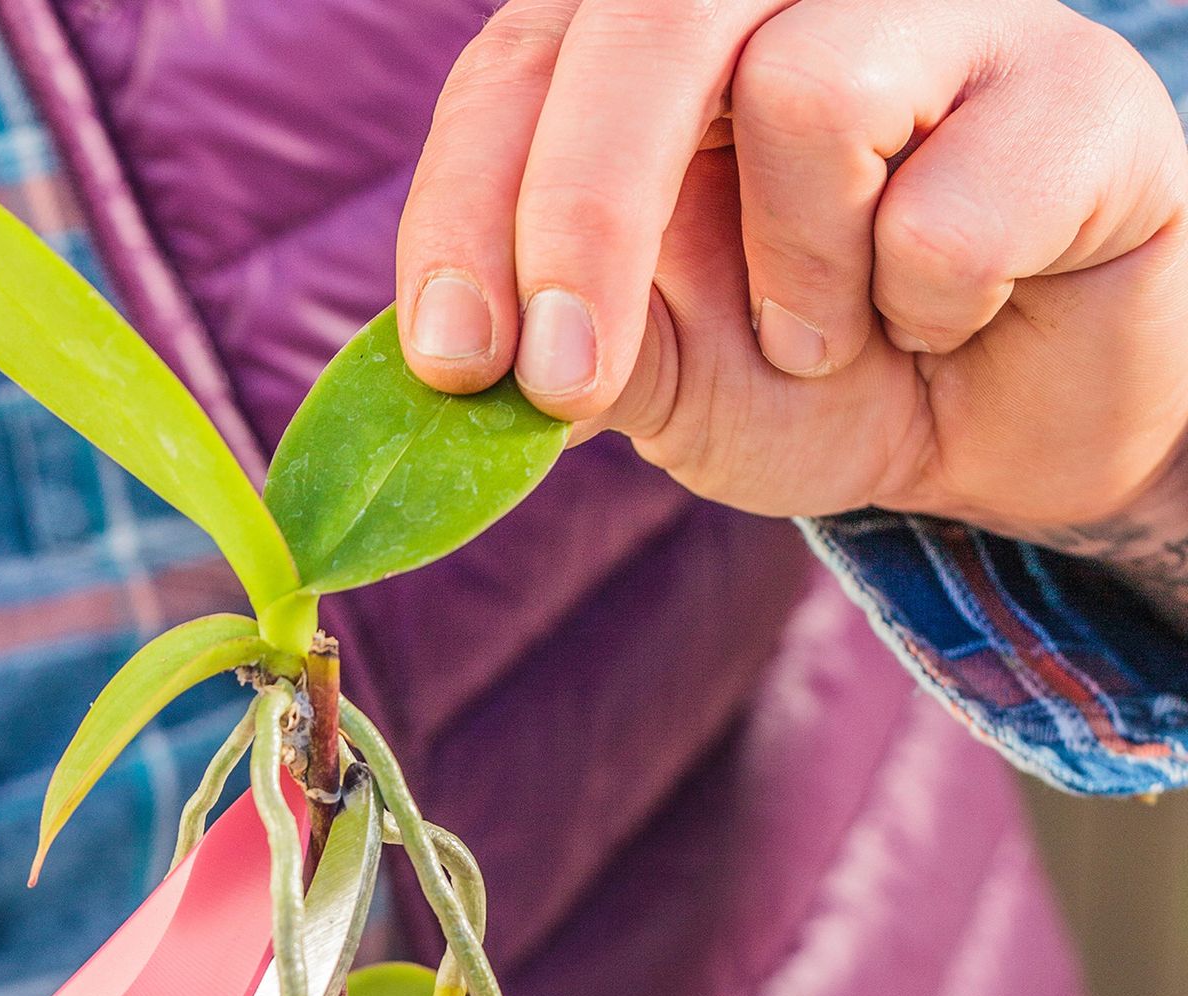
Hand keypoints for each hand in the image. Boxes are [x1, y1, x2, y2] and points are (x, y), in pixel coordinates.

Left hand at [396, 0, 1187, 551]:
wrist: (1000, 420)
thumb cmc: (816, 370)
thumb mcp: (664, 379)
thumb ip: (575, 355)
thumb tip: (467, 362)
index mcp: (658, 33)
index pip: (523, 62)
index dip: (468, 202)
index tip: (455, 357)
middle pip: (651, 18)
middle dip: (584, 215)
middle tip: (567, 382)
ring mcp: (943, 8)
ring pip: (809, 91)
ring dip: (801, 283)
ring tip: (835, 335)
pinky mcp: (1075, 84)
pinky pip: (953, 210)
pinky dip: (928, 309)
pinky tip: (951, 315)